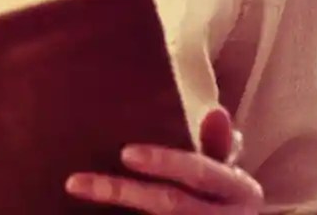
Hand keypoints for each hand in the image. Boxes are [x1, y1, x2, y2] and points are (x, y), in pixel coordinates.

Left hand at [64, 107, 263, 213]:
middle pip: (170, 204)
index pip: (199, 172)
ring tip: (75, 191)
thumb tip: (215, 111)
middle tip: (75, 182)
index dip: (164, 162)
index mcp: (241, 190)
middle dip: (122, 192)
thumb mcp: (226, 169)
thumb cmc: (223, 194)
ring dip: (114, 211)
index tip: (125, 153)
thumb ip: (217, 143)